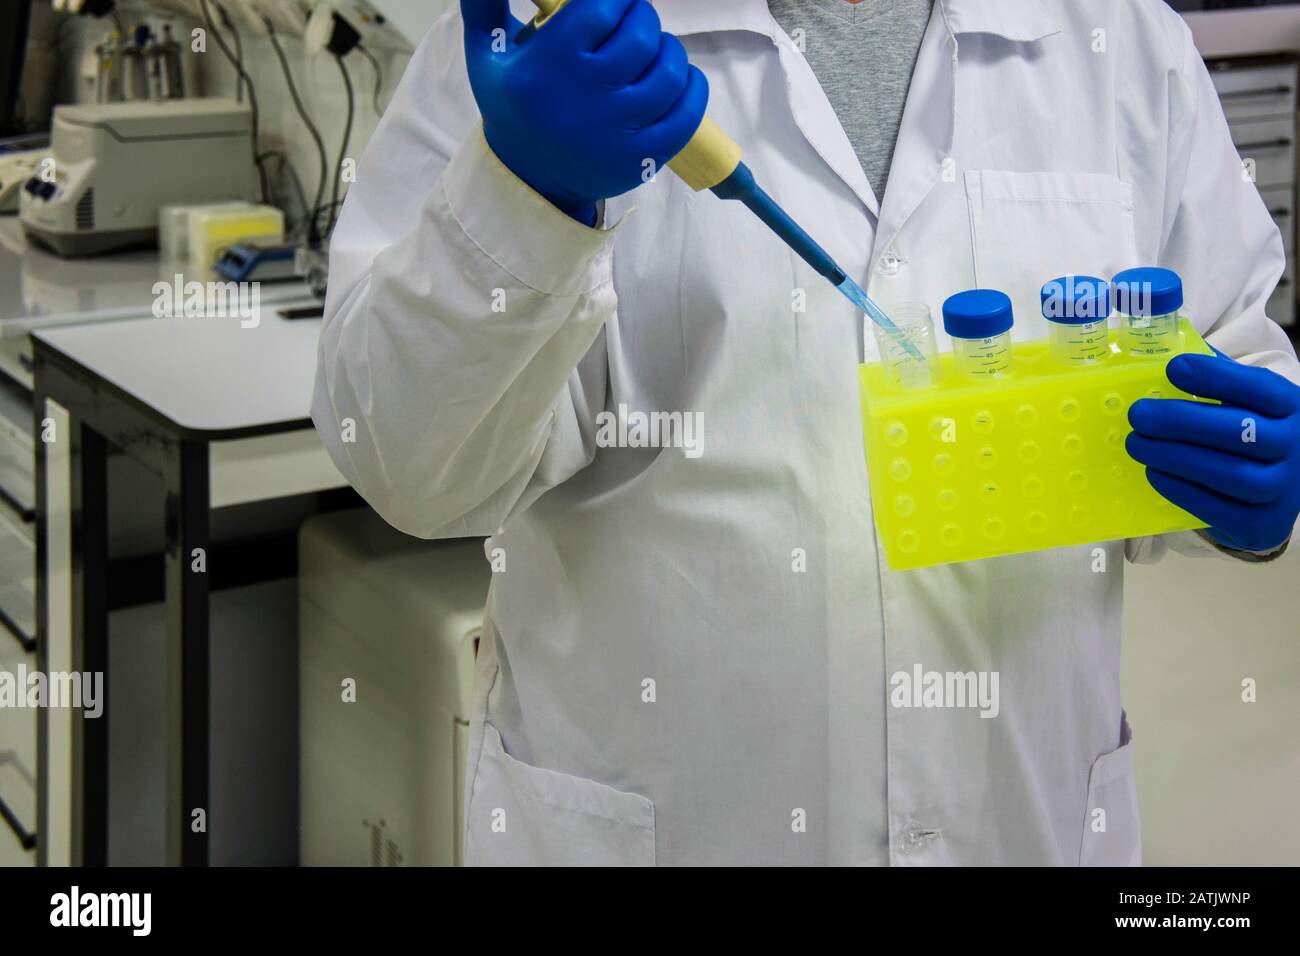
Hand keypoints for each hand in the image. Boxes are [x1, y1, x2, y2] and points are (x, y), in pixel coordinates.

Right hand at [460, 0, 708, 223]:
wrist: (528, 179)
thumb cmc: (514, 107)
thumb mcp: (487, 57)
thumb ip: (485, 6)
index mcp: (548, 65)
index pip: (602, 8)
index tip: (617, 2)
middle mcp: (584, 98)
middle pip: (641, 37)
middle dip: (644, 19)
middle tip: (636, 23)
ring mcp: (616, 132)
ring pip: (670, 73)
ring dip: (670, 50)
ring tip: (656, 50)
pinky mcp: (641, 159)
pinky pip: (686, 115)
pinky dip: (693, 88)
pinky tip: (681, 78)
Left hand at [1127, 351, 1299, 552]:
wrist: (1282, 489)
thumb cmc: (1254, 433)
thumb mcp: (1251, 402)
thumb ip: (1221, 377)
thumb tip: (1172, 347)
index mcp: (1293, 407)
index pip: (1258, 388)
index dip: (1215, 377)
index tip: (1173, 369)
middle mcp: (1297, 446)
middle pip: (1240, 432)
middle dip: (1182, 421)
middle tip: (1139, 414)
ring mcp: (1283, 489)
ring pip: (1229, 474)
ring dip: (1175, 458)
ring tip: (1137, 444)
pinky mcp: (1262, 524)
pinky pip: (1218, 508)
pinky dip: (1181, 490)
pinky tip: (1154, 474)